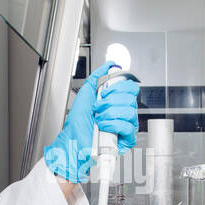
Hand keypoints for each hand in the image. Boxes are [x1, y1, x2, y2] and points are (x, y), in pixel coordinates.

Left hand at [43, 61, 139, 182]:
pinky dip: (113, 124)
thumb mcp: (87, 92)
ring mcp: (126, 126)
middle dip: (110, 101)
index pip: (131, 88)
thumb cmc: (77, 121)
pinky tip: (104, 127)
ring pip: (130, 111)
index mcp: (117, 101)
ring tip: (99, 118)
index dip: (118, 87)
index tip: (104, 92)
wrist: (73, 139)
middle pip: (131, 98)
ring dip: (110, 113)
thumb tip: (110, 64)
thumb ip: (99, 76)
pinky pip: (128, 127)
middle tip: (98, 107)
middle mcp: (124, 112)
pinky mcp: (126, 139)